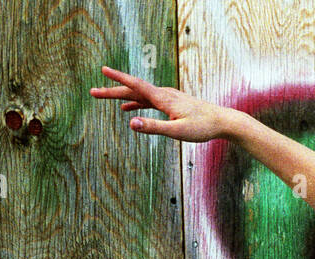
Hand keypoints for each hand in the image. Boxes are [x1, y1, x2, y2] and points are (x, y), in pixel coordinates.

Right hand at [90, 65, 229, 142]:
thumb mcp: (177, 132)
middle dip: (112, 90)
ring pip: (139, 95)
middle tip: (92, 92)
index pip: (136, 86)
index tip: (103, 70)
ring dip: (121, 96)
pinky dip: (135, 103)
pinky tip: (128, 109)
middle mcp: (163, 94)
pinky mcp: (171, 104)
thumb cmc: (202, 127)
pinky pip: (148, 101)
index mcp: (163, 98)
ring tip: (104, 96)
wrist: (222, 121)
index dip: (119, 79)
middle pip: (133, 90)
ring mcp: (167, 98)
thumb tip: (131, 123)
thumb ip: (154, 128)